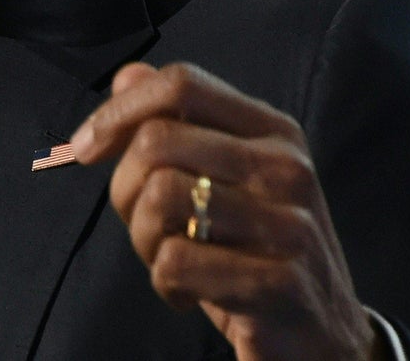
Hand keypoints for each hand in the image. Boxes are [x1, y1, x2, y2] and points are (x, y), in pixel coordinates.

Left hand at [70, 62, 385, 360]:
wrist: (325, 337)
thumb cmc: (256, 252)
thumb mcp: (222, 181)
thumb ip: (179, 124)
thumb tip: (127, 76)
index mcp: (273, 131)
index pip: (181, 84)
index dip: (118, 111)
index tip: (84, 149)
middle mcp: (287, 167)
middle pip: (157, 141)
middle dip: (125, 190)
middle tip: (145, 229)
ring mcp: (289, 224)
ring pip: (160, 197)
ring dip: (144, 240)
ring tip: (169, 261)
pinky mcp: (279, 283)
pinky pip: (176, 261)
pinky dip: (165, 284)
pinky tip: (190, 294)